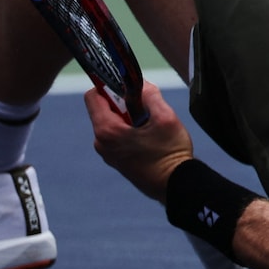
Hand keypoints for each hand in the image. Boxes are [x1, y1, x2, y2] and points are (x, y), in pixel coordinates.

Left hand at [84, 81, 193, 203]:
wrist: (175, 185)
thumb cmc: (170, 152)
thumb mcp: (165, 117)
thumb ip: (149, 94)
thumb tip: (139, 83)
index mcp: (107, 130)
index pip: (92, 96)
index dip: (108, 85)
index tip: (127, 86)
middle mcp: (101, 142)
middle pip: (103, 109)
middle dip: (122, 102)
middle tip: (146, 107)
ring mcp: (107, 153)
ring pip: (111, 122)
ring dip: (128, 117)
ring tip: (150, 125)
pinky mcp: (116, 160)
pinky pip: (116, 136)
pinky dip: (128, 130)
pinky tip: (148, 137)